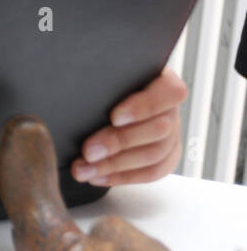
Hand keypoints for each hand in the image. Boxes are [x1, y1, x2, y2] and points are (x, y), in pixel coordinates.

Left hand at [72, 67, 186, 185]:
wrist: (106, 94)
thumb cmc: (104, 79)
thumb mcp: (106, 73)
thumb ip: (103, 78)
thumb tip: (78, 86)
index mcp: (163, 80)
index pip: (169, 93)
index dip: (143, 107)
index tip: (114, 117)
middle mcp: (171, 108)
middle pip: (158, 129)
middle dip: (119, 142)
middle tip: (88, 151)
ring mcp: (172, 133)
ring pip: (154, 155)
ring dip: (114, 165)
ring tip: (83, 169)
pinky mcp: (166, 156)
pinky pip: (151, 172)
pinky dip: (122, 176)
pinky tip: (96, 177)